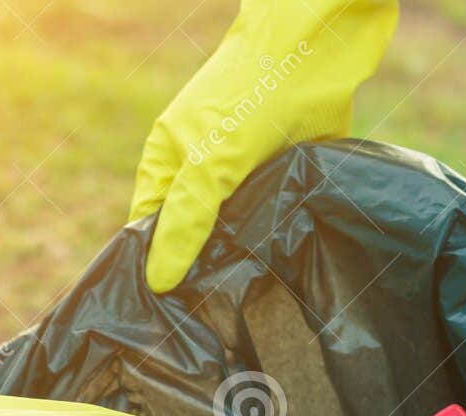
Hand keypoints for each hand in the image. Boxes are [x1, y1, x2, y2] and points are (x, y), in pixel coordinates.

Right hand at [130, 0, 398, 292]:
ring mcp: (240, 175)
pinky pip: (269, 221)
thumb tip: (157, 283)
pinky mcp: (280, 178)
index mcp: (166, 163)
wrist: (315, 48)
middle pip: (191, 235)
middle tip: (207, 317)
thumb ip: (185, 224)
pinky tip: (276, 271)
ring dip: (240, 258)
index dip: (155, 267)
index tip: (164, 312)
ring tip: (241, 299)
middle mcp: (199, 171)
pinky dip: (272, 242)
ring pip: (233, 232)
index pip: (149, 230)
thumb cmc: (249, 97)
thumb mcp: (209, 166)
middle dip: (199, 268)